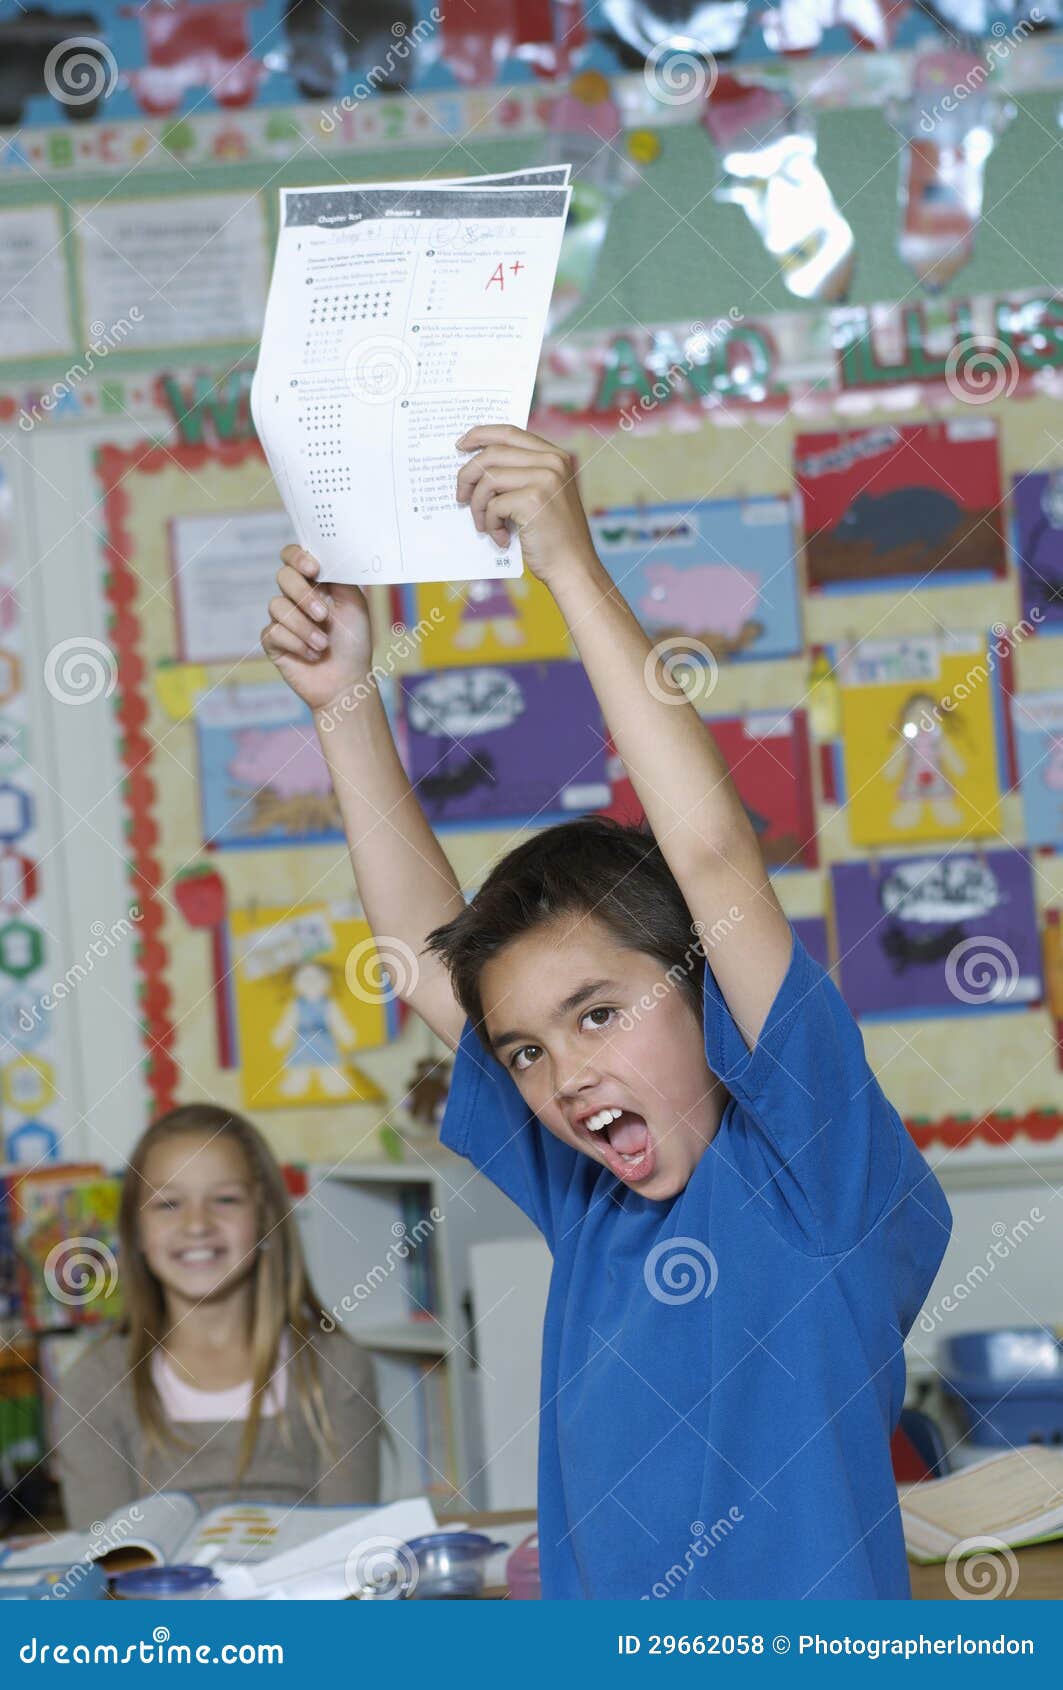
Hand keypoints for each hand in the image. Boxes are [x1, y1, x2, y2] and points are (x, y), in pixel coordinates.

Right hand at [261, 546, 374, 712]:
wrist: (347, 681)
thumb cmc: (354, 643)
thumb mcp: (354, 604)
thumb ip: (340, 577)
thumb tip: (326, 555)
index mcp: (314, 584)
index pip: (293, 556)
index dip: (297, 557)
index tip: (313, 569)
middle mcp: (295, 597)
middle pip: (283, 576)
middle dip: (304, 596)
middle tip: (324, 615)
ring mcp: (282, 619)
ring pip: (277, 606)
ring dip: (304, 627)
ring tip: (323, 644)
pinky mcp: (273, 641)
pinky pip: (274, 632)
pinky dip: (297, 644)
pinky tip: (312, 655)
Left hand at [455, 424, 598, 583]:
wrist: (573, 567)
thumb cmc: (553, 537)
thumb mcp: (542, 495)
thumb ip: (520, 475)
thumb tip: (476, 467)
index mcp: (554, 456)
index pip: (509, 432)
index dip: (480, 435)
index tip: (461, 446)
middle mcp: (552, 462)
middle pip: (492, 454)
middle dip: (467, 475)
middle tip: (461, 497)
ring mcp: (544, 479)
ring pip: (488, 479)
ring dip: (478, 506)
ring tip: (484, 526)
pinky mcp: (533, 500)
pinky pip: (493, 505)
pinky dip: (490, 524)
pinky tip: (502, 538)